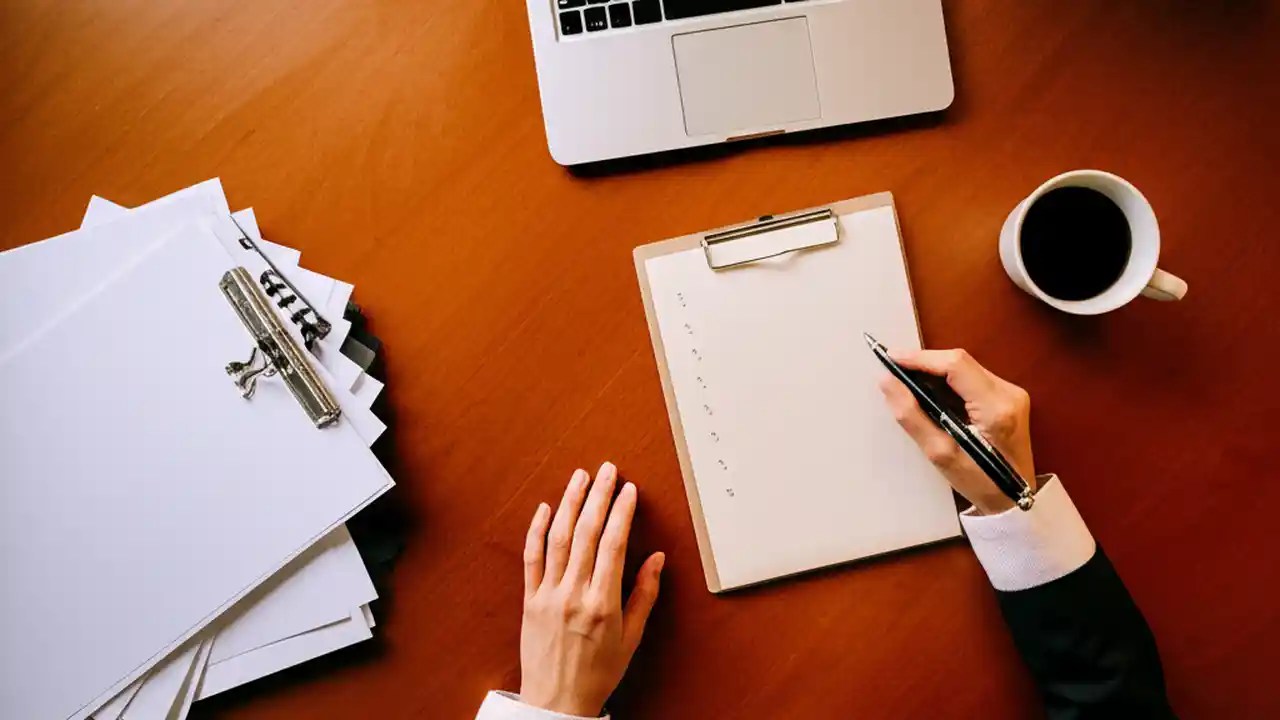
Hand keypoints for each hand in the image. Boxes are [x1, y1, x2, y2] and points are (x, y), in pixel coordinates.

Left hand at [519, 462, 664, 716]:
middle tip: (607, 470)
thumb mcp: (631, 638)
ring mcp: (548, 595)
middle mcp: (573, 594)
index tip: (629, 490)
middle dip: (598, 497)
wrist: (556, 703)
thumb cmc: (599, 673)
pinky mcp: (529, 600)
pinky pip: (531, 558)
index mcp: (603, 604)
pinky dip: (537, 530)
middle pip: (585, 533)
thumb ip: (644, 595)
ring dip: (569, 503)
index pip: (613, 545)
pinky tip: (545, 507)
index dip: (621, 513)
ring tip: (580, 477)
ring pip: (558, 538)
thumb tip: (656, 558)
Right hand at [879, 349, 1036, 514]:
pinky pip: (972, 377)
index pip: (955, 366)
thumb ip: (913, 416)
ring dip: (936, 371)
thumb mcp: (941, 454)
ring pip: (965, 367)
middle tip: (895, 372)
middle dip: (925, 363)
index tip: (892, 359)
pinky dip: (948, 381)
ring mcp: (1012, 393)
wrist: (1016, 500)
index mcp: (995, 408)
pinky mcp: (1008, 397)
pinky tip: (932, 393)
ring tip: (909, 383)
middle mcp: (1009, 393)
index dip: (921, 358)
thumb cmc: (982, 484)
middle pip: (960, 362)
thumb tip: (888, 383)